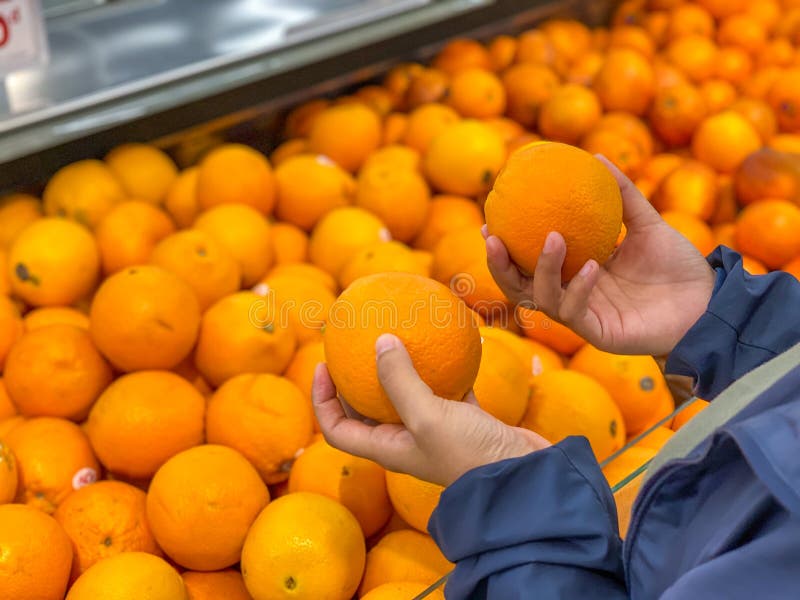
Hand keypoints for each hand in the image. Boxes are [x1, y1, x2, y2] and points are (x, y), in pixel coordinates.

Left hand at [312, 334, 549, 486]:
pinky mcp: (466, 423)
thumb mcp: (427, 415)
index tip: (323, 365)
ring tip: (399, 339)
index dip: (323, 400)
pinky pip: (449, 391)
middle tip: (356, 346)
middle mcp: (407, 442)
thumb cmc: (468, 453)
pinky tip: (453, 346)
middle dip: (357, 382)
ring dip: (402, 372)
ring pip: (410, 398)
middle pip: (368, 412)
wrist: (523, 476)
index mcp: (387, 449)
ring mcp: (437, 433)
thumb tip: (380, 341)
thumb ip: (400, 380)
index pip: (338, 429)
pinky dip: (447, 371)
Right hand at [485, 157, 715, 356]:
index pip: (528, 262)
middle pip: (520, 286)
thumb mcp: (647, 223)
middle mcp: (572, 295)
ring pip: (542, 299)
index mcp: (574, 272)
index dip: (504, 247)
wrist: (708, 302)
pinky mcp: (599, 333)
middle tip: (493, 238)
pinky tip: (591, 267)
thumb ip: (622, 195)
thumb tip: (595, 158)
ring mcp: (584, 316)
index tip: (489, 221)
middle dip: (500, 266)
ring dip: (541, 269)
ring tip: (552, 238)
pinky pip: (576, 312)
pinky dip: (579, 289)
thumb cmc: (677, 266)